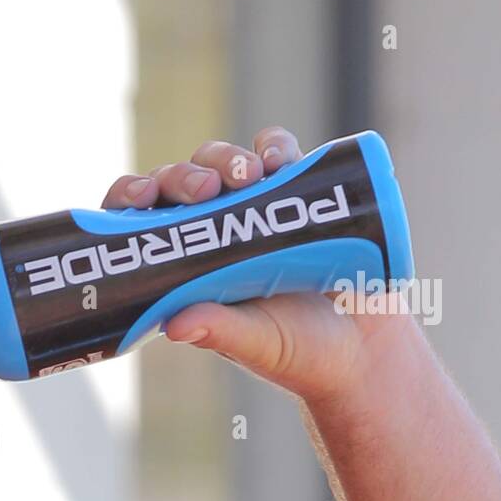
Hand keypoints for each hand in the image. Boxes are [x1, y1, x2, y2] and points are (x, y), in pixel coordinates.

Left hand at [100, 127, 418, 403]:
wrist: (368, 349)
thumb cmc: (300, 354)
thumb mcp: (256, 344)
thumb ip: (219, 332)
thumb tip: (173, 325)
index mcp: (186, 267)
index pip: (143, 219)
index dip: (132, 198)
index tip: (141, 197)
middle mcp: (215, 233)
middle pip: (182, 185)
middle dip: (186, 176)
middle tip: (206, 189)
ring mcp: (256, 209)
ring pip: (224, 163)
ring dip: (227, 158)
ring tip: (250, 173)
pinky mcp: (301, 193)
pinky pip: (280, 154)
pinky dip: (276, 147)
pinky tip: (280, 158)